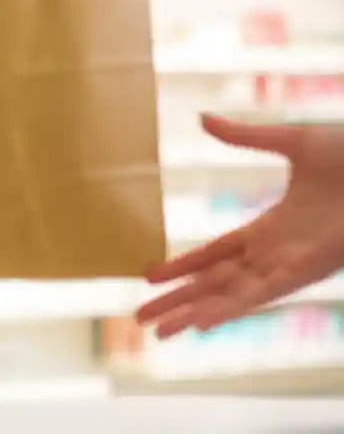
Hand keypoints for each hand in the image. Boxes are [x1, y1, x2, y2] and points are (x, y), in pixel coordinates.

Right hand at [135, 115, 343, 338]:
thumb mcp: (294, 141)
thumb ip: (245, 137)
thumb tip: (202, 119)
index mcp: (273, 227)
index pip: (215, 254)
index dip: (182, 266)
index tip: (148, 277)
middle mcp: (279, 253)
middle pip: (216, 283)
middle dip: (177, 302)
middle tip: (138, 320)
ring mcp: (295, 263)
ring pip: (234, 297)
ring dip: (195, 314)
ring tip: (159, 332)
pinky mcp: (313, 266)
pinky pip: (264, 293)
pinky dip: (231, 308)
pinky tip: (203, 320)